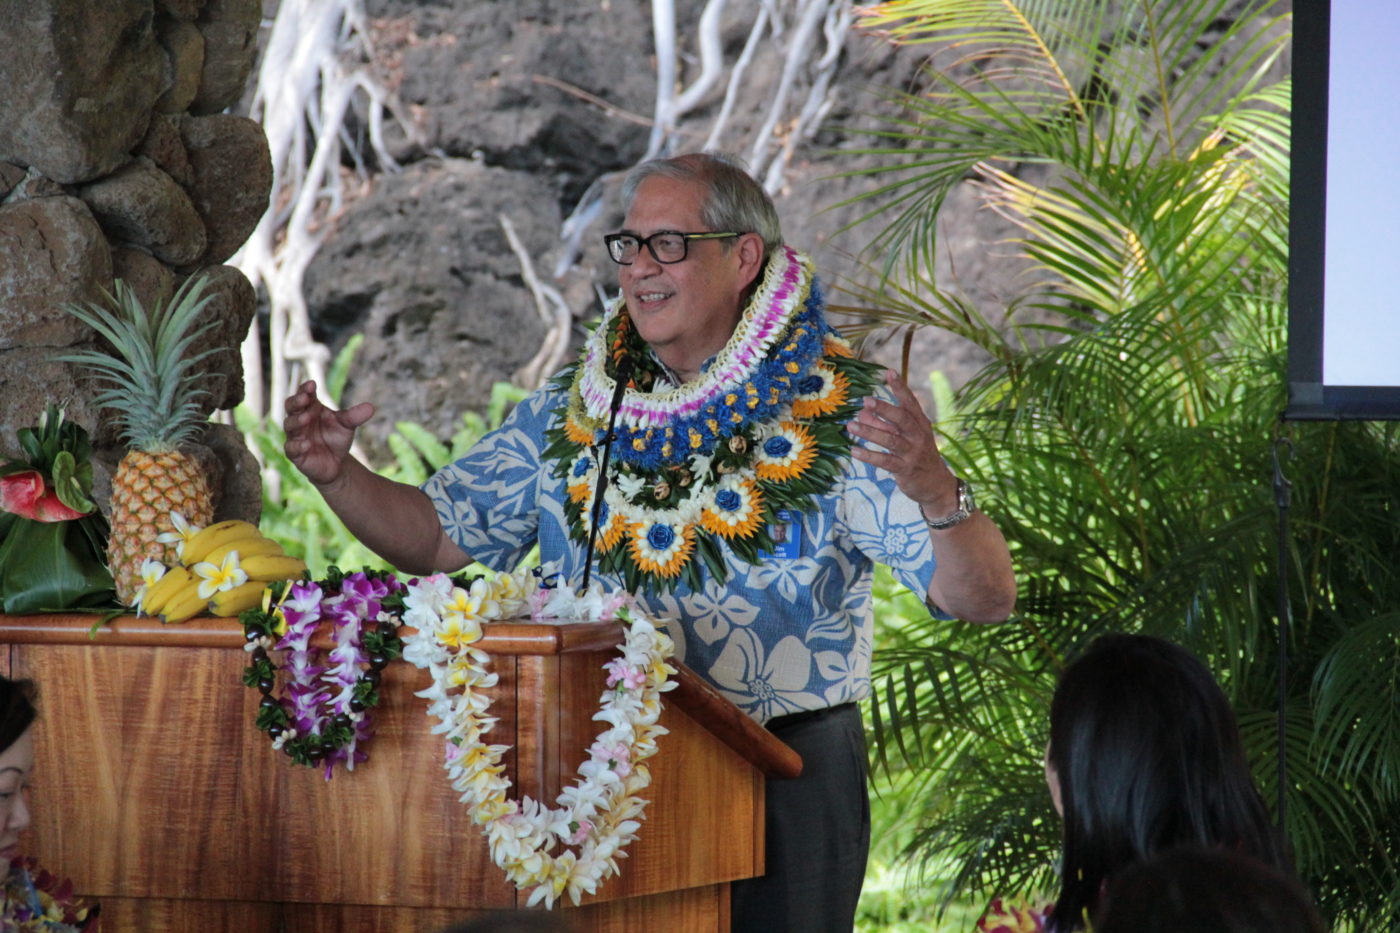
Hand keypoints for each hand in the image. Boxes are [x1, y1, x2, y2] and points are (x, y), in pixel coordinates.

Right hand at [283, 380, 374, 487]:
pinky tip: (306, 444)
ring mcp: (295, 436)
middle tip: (305, 398)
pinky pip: (291, 448)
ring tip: (306, 418)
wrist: (336, 463)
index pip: (304, 394)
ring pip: (289, 425)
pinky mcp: (294, 453)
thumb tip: (371, 407)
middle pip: (291, 406)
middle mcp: (299, 419)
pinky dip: (297, 445)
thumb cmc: (336, 438)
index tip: (312, 384)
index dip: (306, 389)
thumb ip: (355, 416)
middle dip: (297, 401)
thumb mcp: (347, 426)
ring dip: (297, 421)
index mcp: (311, 408)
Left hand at [847, 370, 958, 513]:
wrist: (935, 485)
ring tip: (851, 426)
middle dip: (884, 408)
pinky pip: (885, 461)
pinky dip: (869, 455)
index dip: (900, 387)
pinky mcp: (905, 469)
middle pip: (902, 419)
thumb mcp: (904, 437)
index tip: (890, 372)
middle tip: (866, 400)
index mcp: (921, 423)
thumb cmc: (917, 455)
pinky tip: (854, 451)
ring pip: (890, 440)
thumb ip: (884, 424)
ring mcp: (913, 453)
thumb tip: (862, 411)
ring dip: (869, 432)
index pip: (911, 402)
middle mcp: (919, 436)